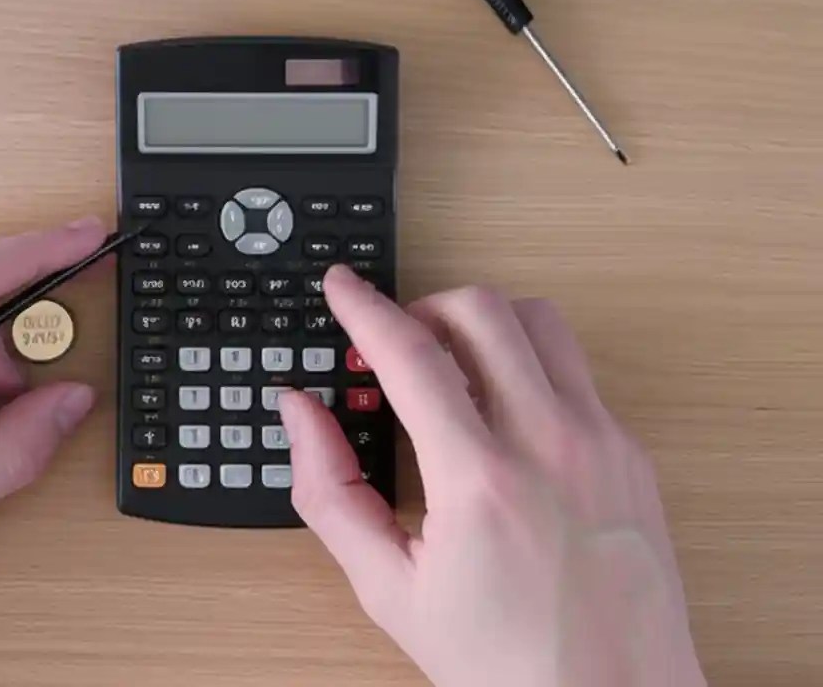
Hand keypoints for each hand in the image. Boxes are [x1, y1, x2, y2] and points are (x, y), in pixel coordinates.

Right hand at [281, 266, 705, 686]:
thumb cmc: (506, 663)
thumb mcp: (389, 590)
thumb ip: (331, 492)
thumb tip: (302, 414)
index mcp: (481, 483)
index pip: (411, 355)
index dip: (364, 308)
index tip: (342, 286)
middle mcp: (552, 445)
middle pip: (483, 310)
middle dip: (424, 306)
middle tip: (394, 341)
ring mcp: (603, 443)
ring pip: (541, 320)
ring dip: (484, 322)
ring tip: (450, 365)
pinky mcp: (632, 453)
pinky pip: (576, 369)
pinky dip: (528, 363)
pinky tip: (502, 412)